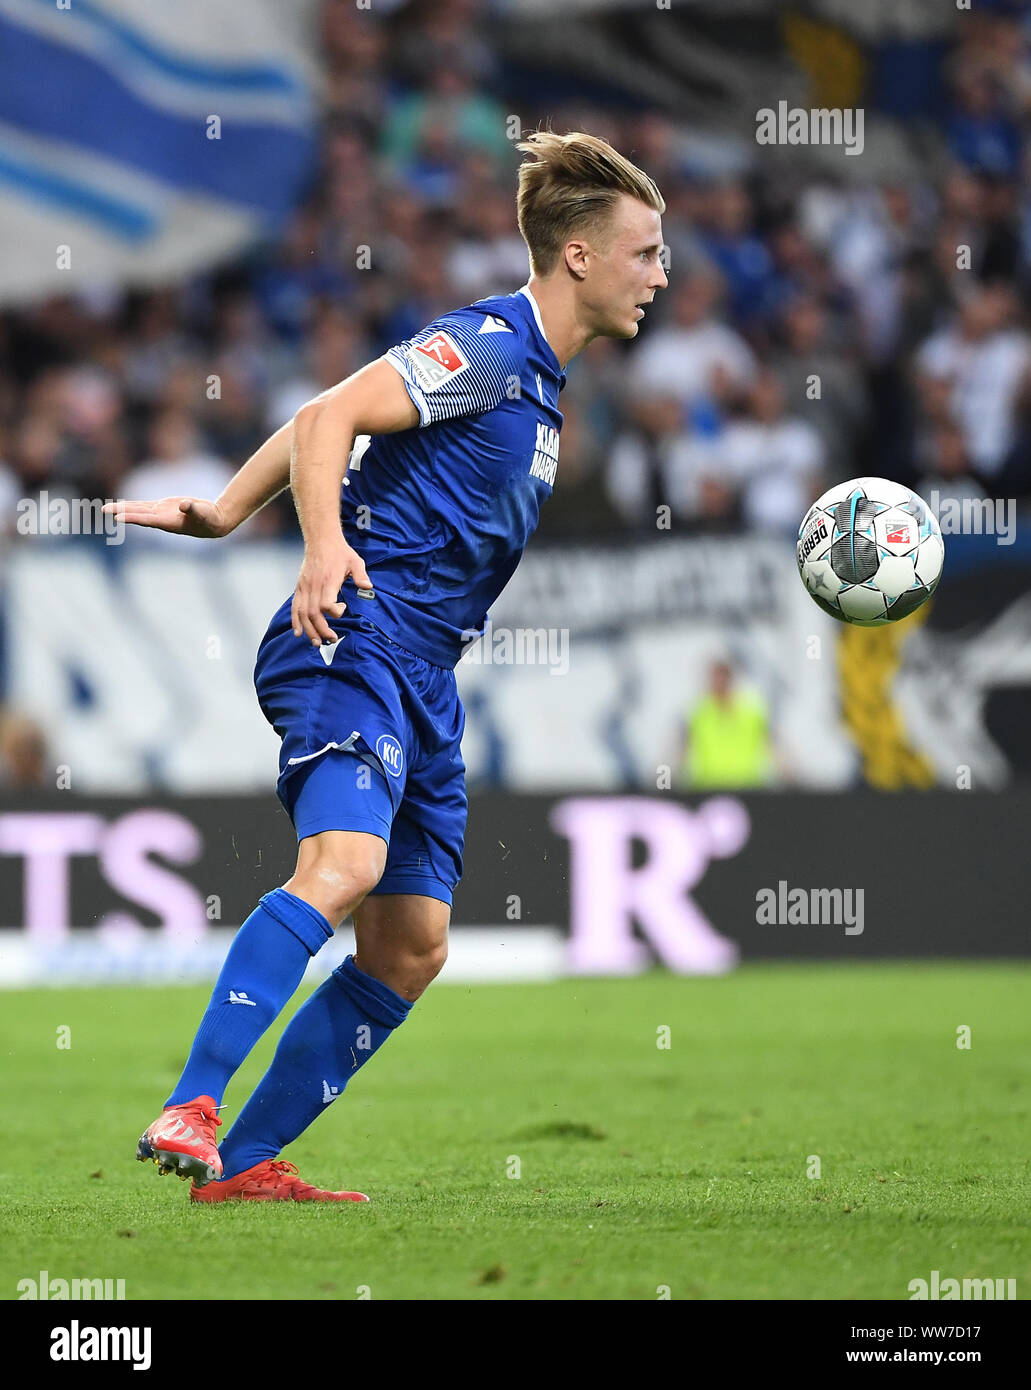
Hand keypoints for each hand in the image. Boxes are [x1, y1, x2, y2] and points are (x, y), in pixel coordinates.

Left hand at [101, 496, 230, 537]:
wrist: (213, 523)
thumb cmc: (209, 519)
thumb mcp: (203, 513)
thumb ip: (193, 509)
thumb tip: (186, 505)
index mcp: (168, 522)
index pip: (146, 520)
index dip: (132, 518)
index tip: (117, 517)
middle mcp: (161, 520)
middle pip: (137, 515)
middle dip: (120, 512)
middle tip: (103, 509)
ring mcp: (161, 514)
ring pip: (138, 510)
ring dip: (123, 509)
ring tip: (106, 508)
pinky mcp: (163, 508)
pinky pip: (144, 507)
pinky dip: (133, 506)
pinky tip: (122, 505)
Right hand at [291, 538, 371, 645]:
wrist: (321, 540)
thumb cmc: (340, 552)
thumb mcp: (355, 561)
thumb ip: (360, 575)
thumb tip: (368, 586)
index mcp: (328, 580)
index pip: (326, 604)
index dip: (334, 612)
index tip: (343, 609)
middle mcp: (313, 586)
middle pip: (313, 614)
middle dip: (322, 630)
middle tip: (331, 640)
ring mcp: (304, 587)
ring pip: (302, 614)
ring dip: (309, 630)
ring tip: (316, 643)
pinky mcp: (299, 588)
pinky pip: (294, 607)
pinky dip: (295, 621)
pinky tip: (298, 633)